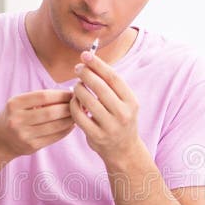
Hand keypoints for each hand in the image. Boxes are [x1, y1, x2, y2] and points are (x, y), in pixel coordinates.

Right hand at [0, 89, 74, 157]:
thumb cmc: (15, 116)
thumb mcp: (20, 103)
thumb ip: (40, 98)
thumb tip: (69, 94)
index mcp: (15, 104)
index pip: (44, 96)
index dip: (61, 94)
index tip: (73, 93)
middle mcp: (17, 119)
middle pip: (51, 112)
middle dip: (68, 107)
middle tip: (79, 104)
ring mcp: (24, 135)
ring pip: (55, 126)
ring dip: (70, 119)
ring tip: (77, 114)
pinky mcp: (31, 146)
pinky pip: (54, 137)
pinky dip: (66, 130)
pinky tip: (71, 125)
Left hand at [70, 46, 140, 162]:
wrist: (124, 150)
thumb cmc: (120, 119)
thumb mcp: (124, 102)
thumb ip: (111, 85)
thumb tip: (90, 61)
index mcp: (131, 101)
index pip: (113, 78)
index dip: (98, 64)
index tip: (86, 55)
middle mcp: (123, 114)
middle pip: (100, 87)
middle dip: (86, 74)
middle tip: (78, 68)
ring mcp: (110, 126)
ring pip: (87, 100)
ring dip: (78, 89)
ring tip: (77, 85)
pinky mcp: (97, 136)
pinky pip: (79, 116)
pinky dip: (73, 105)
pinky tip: (74, 101)